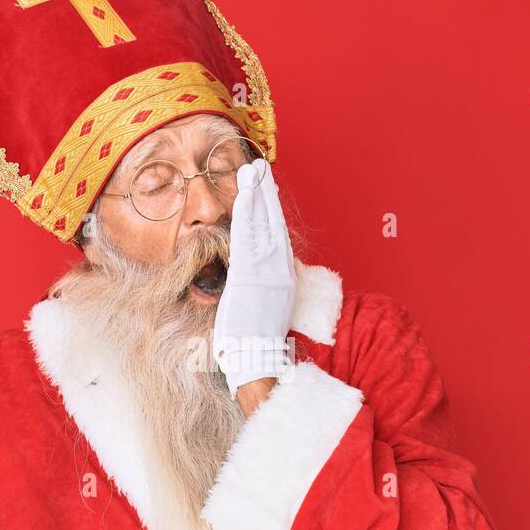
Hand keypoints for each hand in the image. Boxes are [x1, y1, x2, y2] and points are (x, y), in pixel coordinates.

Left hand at [211, 157, 297, 398]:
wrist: (259, 361)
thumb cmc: (256, 342)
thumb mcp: (266, 307)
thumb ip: (262, 285)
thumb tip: (251, 272)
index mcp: (284, 278)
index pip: (278, 236)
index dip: (273, 210)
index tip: (268, 190)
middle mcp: (279, 271)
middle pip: (274, 224)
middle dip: (267, 194)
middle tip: (261, 169)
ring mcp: (266, 273)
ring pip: (262, 227)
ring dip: (256, 197)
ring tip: (251, 173)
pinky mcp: (250, 277)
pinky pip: (248, 241)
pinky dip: (247, 217)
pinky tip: (245, 198)